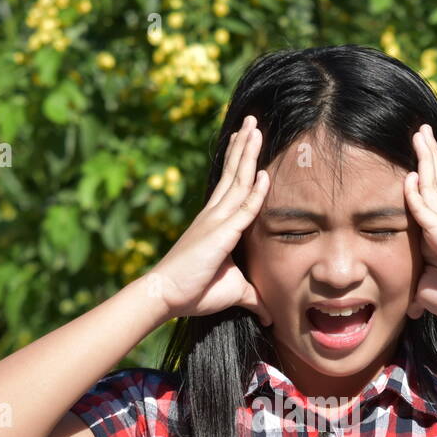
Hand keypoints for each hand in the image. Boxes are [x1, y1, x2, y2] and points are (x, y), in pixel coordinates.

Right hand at [146, 114, 273, 326]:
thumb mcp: (233, 291)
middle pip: (234, 173)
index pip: (233, 185)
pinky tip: (264, 173)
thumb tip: (270, 314)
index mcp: (215, 222)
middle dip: (244, 146)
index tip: (248, 141)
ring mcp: (216, 221)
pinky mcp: (219, 234)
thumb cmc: (195, 292)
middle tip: (252, 122)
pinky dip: (255, 191)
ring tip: (255, 128)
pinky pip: (243, 209)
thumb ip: (253, 297)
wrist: (166, 296)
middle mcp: (214, 215)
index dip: (241, 162)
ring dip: (248, 154)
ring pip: (238, 181)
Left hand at [403, 124, 436, 324]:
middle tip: (420, 131)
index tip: (410, 164)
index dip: (418, 180)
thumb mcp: (430, 295)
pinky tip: (410, 175)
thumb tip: (411, 303)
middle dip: (426, 157)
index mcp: (435, 239)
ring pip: (430, 187)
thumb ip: (419, 290)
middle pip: (430, 184)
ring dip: (426, 159)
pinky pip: (426, 212)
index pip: (424, 202)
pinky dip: (416, 195)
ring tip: (421, 132)